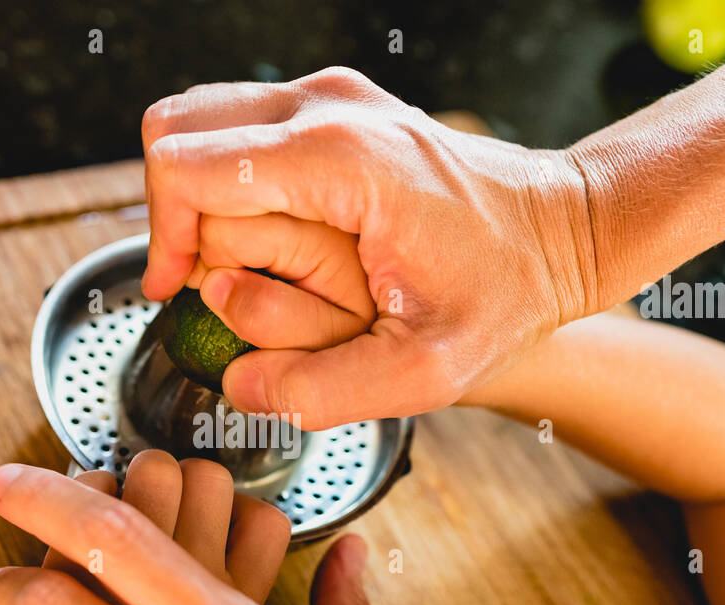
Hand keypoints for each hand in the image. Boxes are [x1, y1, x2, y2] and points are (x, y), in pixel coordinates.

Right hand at [141, 67, 597, 428]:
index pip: (187, 167)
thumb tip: (240, 386)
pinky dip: (223, 177)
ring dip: (193, 195)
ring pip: (200, 120)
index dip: (162, 239)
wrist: (562, 230)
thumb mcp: (424, 372)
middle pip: (179, 131)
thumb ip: (323, 391)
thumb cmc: (504, 292)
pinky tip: (255, 234)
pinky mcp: (336, 103)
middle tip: (198, 281)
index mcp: (340, 160)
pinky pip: (239, 125)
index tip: (175, 291)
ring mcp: (331, 95)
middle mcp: (328, 107)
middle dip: (172, 215)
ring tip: (223, 262)